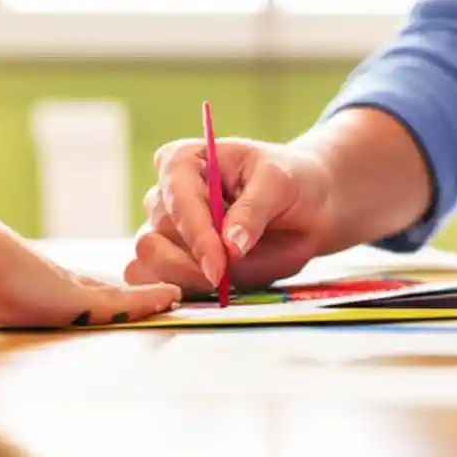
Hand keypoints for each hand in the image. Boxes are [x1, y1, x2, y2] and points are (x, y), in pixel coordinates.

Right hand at [0, 227, 180, 326]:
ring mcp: (66, 289)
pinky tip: (172, 301)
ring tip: (177, 298)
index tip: (97, 294)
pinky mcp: (77, 300)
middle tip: (153, 294)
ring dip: (145, 297)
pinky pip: (123, 304)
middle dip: (124, 294)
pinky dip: (147, 302)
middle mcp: (49, 281)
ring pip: (118, 297)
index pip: (59, 287)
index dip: (81, 291)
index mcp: (21, 283)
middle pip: (97, 289)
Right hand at [124, 137, 334, 292]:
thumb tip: (230, 247)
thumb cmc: (290, 181)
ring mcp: (167, 231)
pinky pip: (156, 283)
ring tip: (222, 284)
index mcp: (184, 161)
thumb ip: (252, 212)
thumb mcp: (278, 183)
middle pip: (154, 237)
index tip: (219, 265)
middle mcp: (167, 195)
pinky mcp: (176, 262)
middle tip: (223, 279)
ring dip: (181, 280)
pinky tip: (207, 295)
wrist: (307, 208)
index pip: (177, 197)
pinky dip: (173, 292)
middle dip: (186, 264)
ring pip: (149, 263)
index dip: (196, 234)